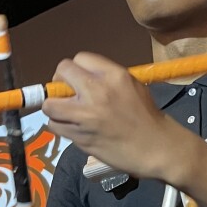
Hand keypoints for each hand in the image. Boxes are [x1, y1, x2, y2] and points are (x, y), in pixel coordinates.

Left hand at [41, 52, 196, 182]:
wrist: (156, 147)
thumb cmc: (147, 117)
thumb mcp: (131, 85)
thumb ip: (106, 78)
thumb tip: (81, 78)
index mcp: (113, 74)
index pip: (78, 59)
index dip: (75, 70)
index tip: (77, 81)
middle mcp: (97, 90)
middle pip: (61, 72)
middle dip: (60, 83)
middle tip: (67, 95)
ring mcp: (85, 114)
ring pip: (50, 103)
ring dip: (55, 108)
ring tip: (67, 114)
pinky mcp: (79, 136)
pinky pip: (54, 125)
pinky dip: (59, 126)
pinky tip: (72, 128)